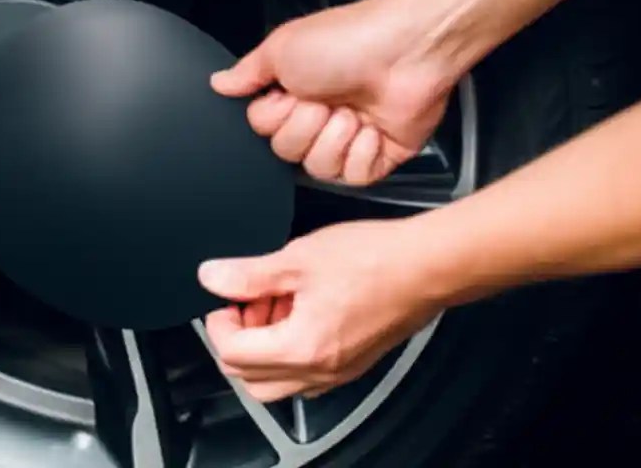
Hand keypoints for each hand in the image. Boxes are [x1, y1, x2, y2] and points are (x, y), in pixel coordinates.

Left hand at [198, 220, 445, 401]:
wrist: (428, 265)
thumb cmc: (375, 259)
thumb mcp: (298, 258)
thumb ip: (248, 274)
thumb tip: (212, 278)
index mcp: (301, 347)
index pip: (232, 354)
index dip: (219, 322)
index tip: (226, 298)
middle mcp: (319, 371)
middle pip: (249, 379)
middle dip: (239, 340)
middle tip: (249, 302)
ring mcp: (338, 372)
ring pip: (277, 382)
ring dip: (264, 348)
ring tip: (277, 303)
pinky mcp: (353, 363)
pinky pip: (306, 374)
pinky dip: (292, 350)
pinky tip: (302, 310)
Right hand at [211, 0, 455, 184]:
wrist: (405, 48)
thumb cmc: (348, 40)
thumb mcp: (282, 47)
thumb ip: (247, 72)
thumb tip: (218, 83)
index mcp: (292, 93)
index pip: (261, 129)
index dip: (274, 117)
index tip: (290, 92)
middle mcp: (317, 118)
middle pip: (286, 152)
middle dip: (305, 126)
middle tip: (325, 99)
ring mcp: (348, 139)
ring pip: (319, 169)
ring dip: (334, 138)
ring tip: (352, 111)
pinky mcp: (378, 156)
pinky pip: (354, 177)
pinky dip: (362, 152)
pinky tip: (372, 127)